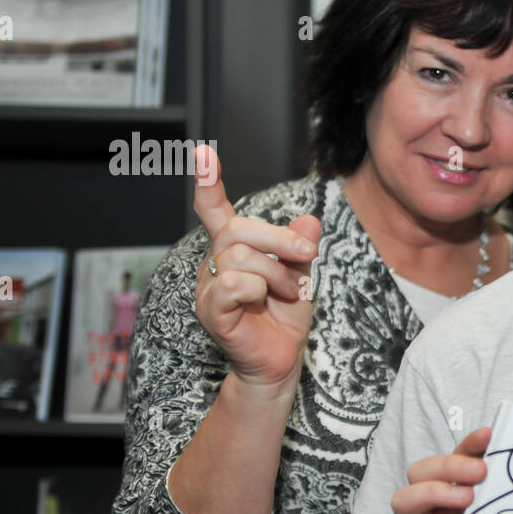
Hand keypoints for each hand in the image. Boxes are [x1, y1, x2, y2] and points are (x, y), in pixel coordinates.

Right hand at [192, 144, 321, 389]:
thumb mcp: (300, 274)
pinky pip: (231, 284)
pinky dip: (257, 290)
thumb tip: (309, 221)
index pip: (215, 211)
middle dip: (280, 240)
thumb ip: (300, 247)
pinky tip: (262, 302)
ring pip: (240, 257)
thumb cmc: (284, 316)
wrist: (281, 359)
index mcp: (233, 249)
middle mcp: (215, 262)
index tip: (204, 154)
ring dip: (276, 274)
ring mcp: (209, 287)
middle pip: (238, 229)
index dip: (209, 183)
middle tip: (306, 257)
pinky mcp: (211, 311)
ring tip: (285, 293)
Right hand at [392, 426, 512, 513]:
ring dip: (432, 492)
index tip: (491, 436)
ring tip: (467, 500)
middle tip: (480, 474)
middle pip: (419, 470)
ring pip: (403, 501)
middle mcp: (441, 512)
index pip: (454, 456)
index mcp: (463, 494)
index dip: (467, 443)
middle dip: (448, 464)